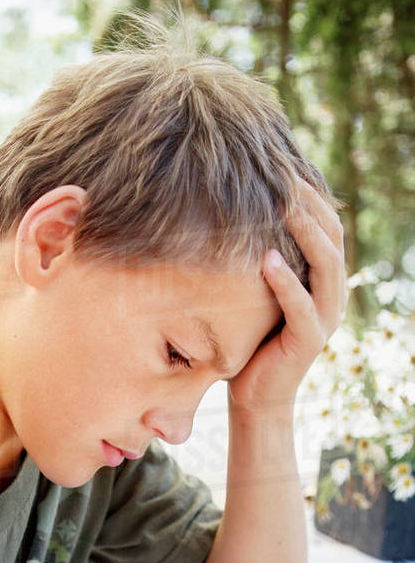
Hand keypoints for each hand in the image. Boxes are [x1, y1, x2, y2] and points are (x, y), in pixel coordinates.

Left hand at [228, 177, 347, 413]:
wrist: (255, 398)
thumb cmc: (249, 342)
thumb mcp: (254, 293)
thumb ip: (257, 260)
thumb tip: (229, 215)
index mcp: (323, 279)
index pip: (326, 225)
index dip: (309, 194)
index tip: (282, 164)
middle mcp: (332, 294)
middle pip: (332, 236)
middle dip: (310, 203)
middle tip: (283, 173)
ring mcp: (326, 317)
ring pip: (327, 266)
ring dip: (306, 233)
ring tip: (285, 206)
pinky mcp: (310, 341)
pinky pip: (303, 306)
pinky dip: (287, 282)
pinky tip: (268, 259)